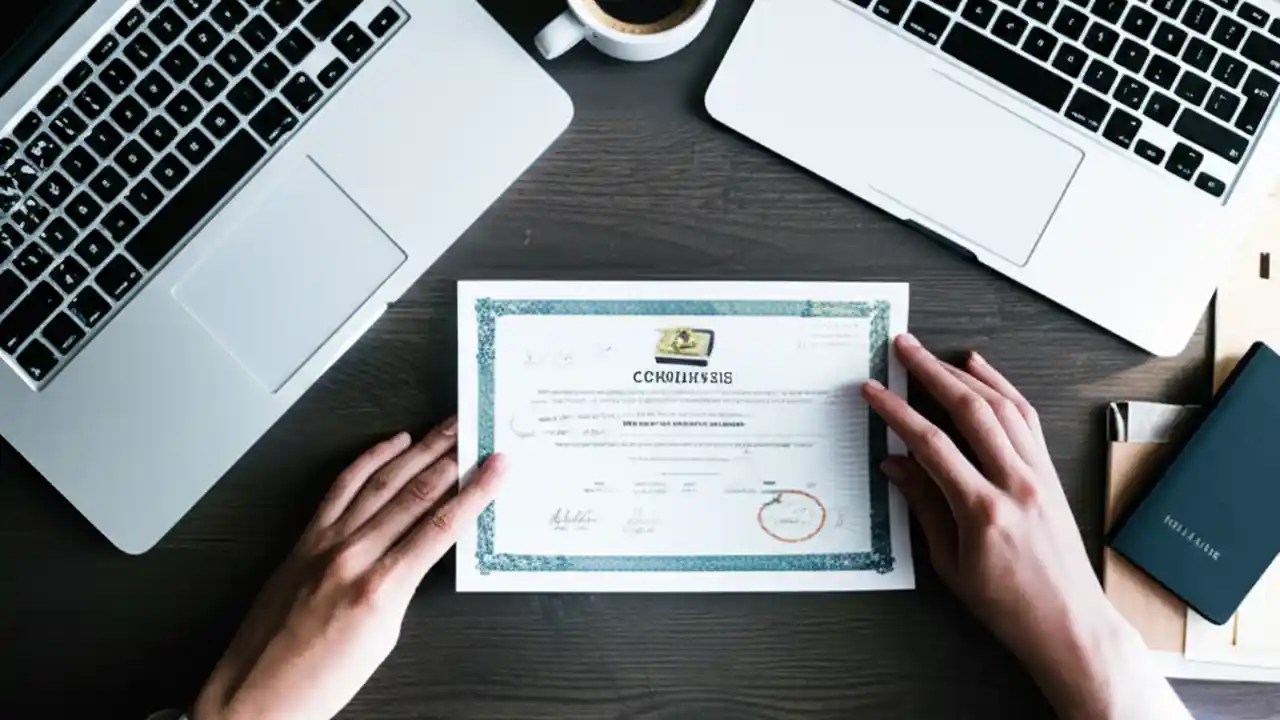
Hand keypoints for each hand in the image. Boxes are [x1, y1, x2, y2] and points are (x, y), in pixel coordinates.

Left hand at [193, 417, 504, 719]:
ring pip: (382, 482)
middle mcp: (353, 556)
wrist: (257, 696)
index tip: (498, 465)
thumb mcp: (385, 638)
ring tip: (447, 426)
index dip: (476, 490)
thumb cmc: (321, 683)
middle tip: (478, 430)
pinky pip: (341, 488)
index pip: (441, 526)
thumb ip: (406, 585)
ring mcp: (326, 542)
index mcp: (381, 588)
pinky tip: (392, 443)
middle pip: (416, 493)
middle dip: (452, 457)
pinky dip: (369, 459)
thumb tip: (425, 548)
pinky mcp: (305, 540)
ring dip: (420, 449)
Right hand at [862, 334, 1188, 719]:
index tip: (873, 391)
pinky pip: (1026, 419)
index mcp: (982, 511)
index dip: (897, 412)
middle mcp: (1015, 484)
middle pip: (969, 411)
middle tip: (903, 348)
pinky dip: (1003, 389)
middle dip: (931, 373)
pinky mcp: (1050, 474)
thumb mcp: (950, 563)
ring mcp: (1038, 475)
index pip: (931, 445)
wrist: (1068, 623)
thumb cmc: (1006, 605)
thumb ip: (923, 505)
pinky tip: (982, 373)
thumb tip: (894, 463)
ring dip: (965, 375)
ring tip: (934, 355)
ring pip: (1002, 406)